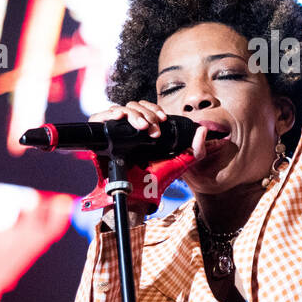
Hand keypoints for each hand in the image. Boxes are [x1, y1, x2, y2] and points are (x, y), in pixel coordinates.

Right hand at [89, 101, 206, 228]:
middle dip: (145, 113)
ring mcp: (114, 133)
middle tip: (152, 128)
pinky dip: (108, 113)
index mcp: (144, 130)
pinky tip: (119, 118)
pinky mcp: (100, 140)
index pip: (145, 108)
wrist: (139, 195)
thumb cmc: (157, 179)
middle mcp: (128, 129)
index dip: (153, 109)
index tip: (162, 119)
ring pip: (119, 110)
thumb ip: (197, 149)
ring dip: (131, 113)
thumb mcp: (181, 162)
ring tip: (140, 126)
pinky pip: (99, 118)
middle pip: (132, 107)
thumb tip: (202, 129)